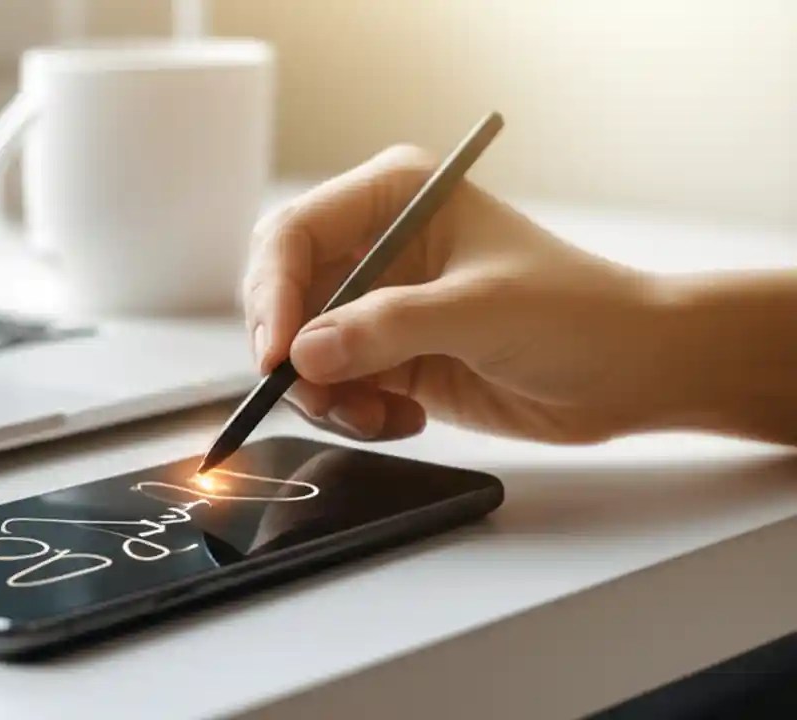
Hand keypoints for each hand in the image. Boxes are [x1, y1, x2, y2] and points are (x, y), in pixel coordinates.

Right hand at [243, 145, 672, 443]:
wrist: (633, 371)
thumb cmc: (576, 313)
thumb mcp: (479, 311)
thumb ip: (387, 329)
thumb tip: (303, 356)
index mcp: (392, 198)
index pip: (295, 234)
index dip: (275, 291)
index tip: (277, 353)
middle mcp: (375, 246)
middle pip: (285, 293)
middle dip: (290, 351)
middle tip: (316, 396)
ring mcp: (379, 304)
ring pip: (301, 351)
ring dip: (322, 394)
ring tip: (374, 418)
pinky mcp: (387, 357)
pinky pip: (333, 388)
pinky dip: (350, 413)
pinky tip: (403, 421)